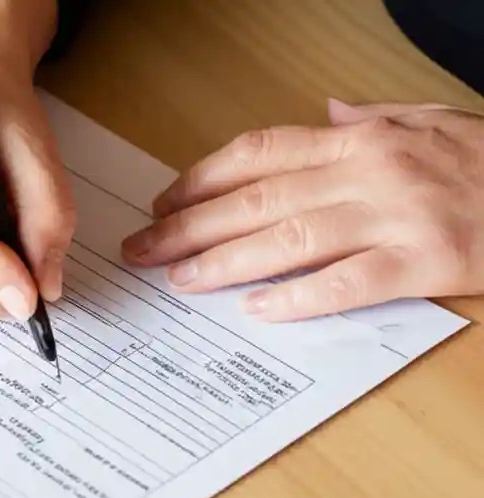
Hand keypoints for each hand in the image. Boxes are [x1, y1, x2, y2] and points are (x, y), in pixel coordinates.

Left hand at [122, 100, 483, 320]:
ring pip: (289, 237)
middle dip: (190, 225)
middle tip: (144, 250)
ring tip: (181, 280)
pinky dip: (300, 295)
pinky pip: (349, 281)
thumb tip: (324, 111)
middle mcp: (368, 172)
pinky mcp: (425, 260)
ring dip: (226, 261)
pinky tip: (259, 308)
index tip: (163, 202)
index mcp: (361, 139)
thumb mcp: (430, 122)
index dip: (202, 179)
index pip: (260, 154)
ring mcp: (396, 216)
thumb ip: (371, 119)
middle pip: (257, 198)